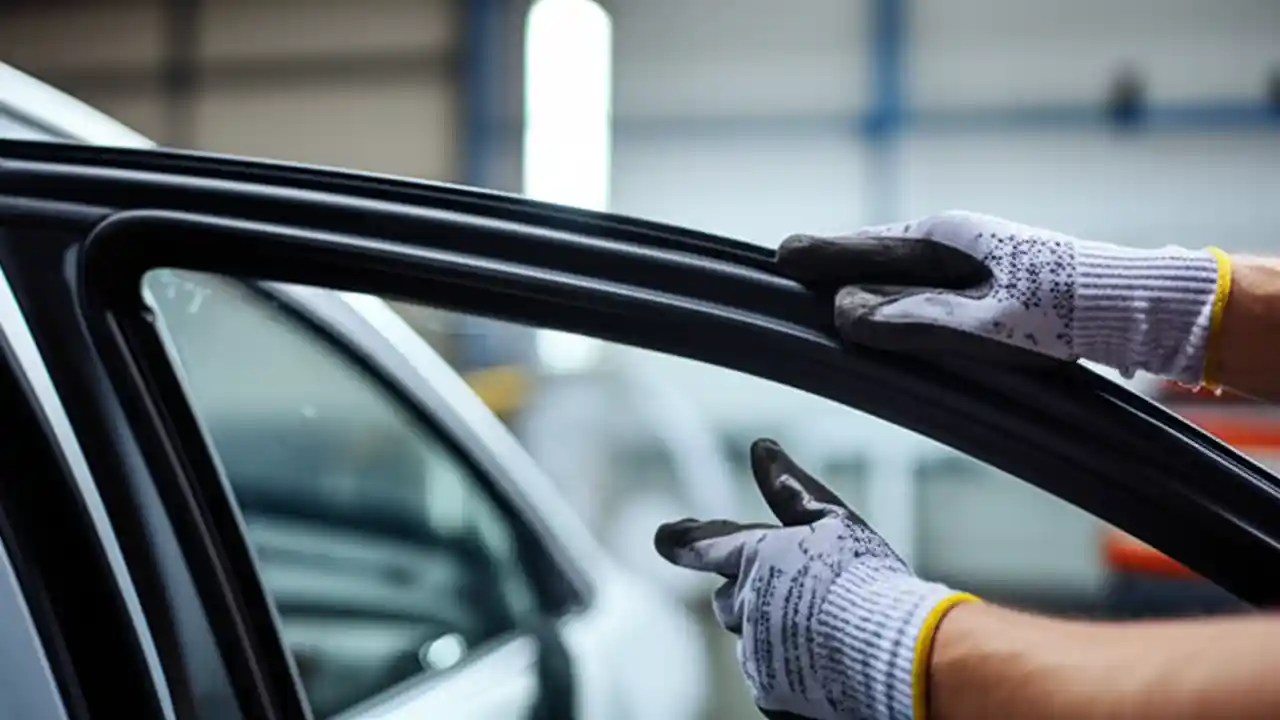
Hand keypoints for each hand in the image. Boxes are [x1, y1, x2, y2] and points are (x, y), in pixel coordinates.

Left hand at [655, 440, 974, 719]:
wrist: (899, 653)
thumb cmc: (869, 579)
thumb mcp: (833, 520)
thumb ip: (791, 488)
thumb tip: (761, 449)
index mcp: (756, 557)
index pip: (704, 545)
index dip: (682, 539)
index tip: (665, 537)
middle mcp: (745, 606)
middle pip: (729, 597)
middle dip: (751, 593)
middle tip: (798, 594)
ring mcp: (755, 654)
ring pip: (750, 637)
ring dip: (772, 630)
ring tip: (825, 628)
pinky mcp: (772, 694)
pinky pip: (768, 676)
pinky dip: (788, 666)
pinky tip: (824, 660)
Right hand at [777, 211, 1229, 384]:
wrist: (1132, 305)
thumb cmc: (1061, 313)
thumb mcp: (983, 325)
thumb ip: (912, 320)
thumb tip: (842, 312)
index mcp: (947, 237)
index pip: (867, 245)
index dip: (823, 254)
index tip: (782, 255)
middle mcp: (956, 237)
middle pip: (880, 249)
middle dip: (838, 259)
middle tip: (793, 262)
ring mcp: (974, 254)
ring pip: (905, 263)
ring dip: (867, 274)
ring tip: (830, 285)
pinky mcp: (991, 277)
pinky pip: (927, 278)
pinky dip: (898, 287)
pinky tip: (895, 305)